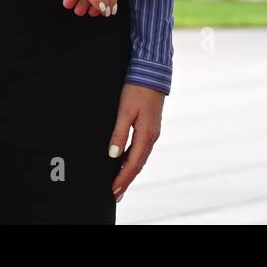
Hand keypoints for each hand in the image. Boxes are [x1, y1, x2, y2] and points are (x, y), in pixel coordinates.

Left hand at [108, 83, 163, 201]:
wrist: (153, 73)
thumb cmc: (138, 89)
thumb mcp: (125, 110)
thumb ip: (119, 133)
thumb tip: (114, 155)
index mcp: (146, 135)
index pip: (133, 164)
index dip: (122, 179)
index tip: (114, 190)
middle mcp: (152, 137)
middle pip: (138, 164)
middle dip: (126, 180)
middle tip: (116, 193)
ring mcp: (153, 132)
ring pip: (141, 158)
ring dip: (131, 171)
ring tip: (120, 182)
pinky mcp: (151, 127)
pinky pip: (142, 149)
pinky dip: (134, 160)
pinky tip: (127, 162)